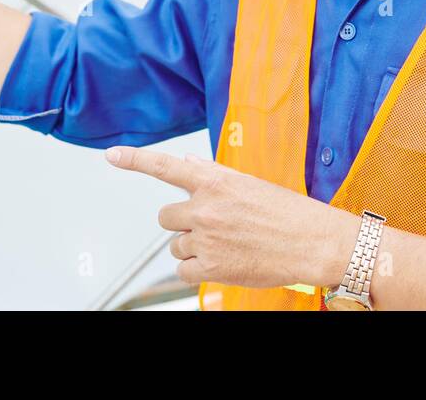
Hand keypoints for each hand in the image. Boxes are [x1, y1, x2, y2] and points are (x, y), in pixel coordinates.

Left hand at [105, 145, 354, 288]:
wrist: (313, 243)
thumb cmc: (286, 212)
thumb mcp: (249, 183)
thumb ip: (213, 175)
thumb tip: (186, 166)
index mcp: (214, 181)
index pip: (165, 166)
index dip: (135, 159)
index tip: (111, 155)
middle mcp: (205, 207)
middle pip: (166, 217)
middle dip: (183, 223)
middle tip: (212, 226)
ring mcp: (206, 238)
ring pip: (176, 246)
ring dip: (193, 247)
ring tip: (227, 245)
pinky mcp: (211, 267)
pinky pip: (183, 270)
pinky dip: (196, 270)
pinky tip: (221, 262)